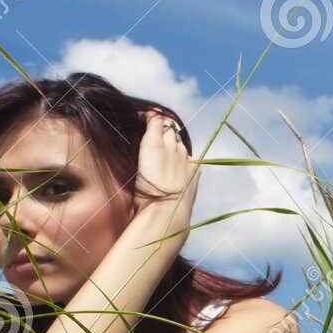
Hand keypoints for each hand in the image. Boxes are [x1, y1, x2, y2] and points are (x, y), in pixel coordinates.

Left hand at [133, 108, 199, 243]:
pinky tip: (139, 115)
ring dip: (157, 126)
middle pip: (176, 138)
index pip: (185, 152)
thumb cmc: (170, 217)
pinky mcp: (155, 143)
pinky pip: (154, 121)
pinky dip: (148, 117)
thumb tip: (176, 212)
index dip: (176, 149)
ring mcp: (171, 149)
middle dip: (167, 134)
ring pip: (166, 129)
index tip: (167, 150)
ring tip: (146, 123)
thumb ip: (177, 202)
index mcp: (193, 172)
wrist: (167, 214)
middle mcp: (184, 156)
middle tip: (154, 133)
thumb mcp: (178, 209)